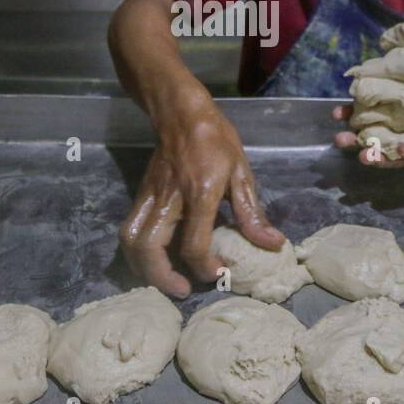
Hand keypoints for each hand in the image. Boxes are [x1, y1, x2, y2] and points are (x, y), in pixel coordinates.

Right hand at [119, 101, 285, 297]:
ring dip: (142, 268)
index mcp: (199, 194)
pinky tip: (155, 258)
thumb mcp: (241, 172)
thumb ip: (252, 213)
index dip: (205, 267)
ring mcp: (149, 197)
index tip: (219, 274)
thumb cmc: (216, 140)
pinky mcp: (139, 195)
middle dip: (161, 278)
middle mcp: (169, 199)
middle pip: (148, 248)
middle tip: (182, 289)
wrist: (181, 113)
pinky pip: (130, 229)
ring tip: (164, 279)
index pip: (193, 244)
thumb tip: (273, 244)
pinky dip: (137, 251)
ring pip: (130, 241)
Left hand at [331, 105, 403, 168]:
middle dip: (377, 157)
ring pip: (375, 139)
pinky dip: (350, 116)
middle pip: (395, 155)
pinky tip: (338, 113)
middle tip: (362, 154)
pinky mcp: (385, 108)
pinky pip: (365, 115)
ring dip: (356, 141)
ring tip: (341, 138)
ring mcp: (398, 123)